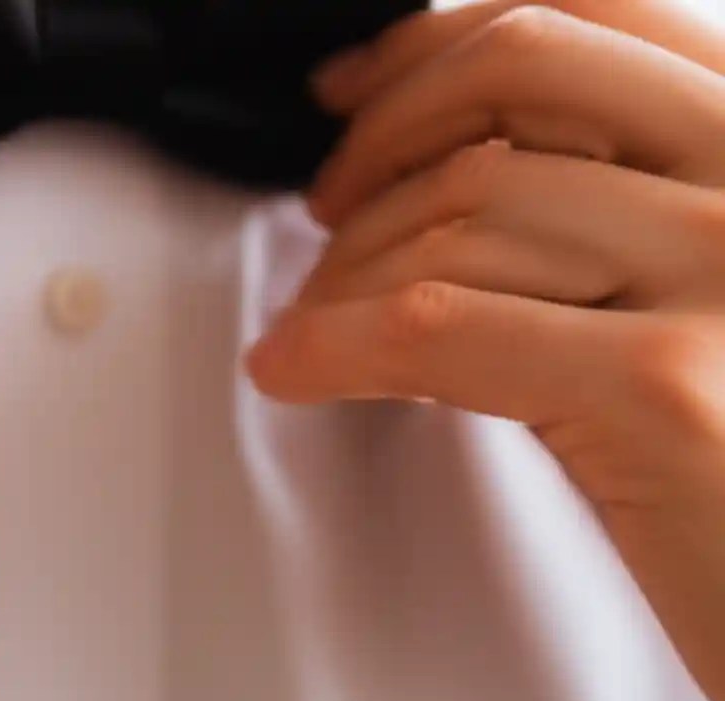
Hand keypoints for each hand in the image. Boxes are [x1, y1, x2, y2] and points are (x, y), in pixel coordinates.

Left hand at [249, 6, 724, 700]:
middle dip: (383, 131)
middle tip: (325, 204)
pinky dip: (333, 343)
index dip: (442, 41)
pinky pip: (433, 325)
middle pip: (518, 71)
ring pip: (458, 212)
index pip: (591, 17)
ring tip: (314, 321)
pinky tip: (294, 367)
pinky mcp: (663, 385)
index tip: (357, 88)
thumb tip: (433, 164)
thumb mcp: (696, 297)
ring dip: (346, 268)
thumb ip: (604, 216)